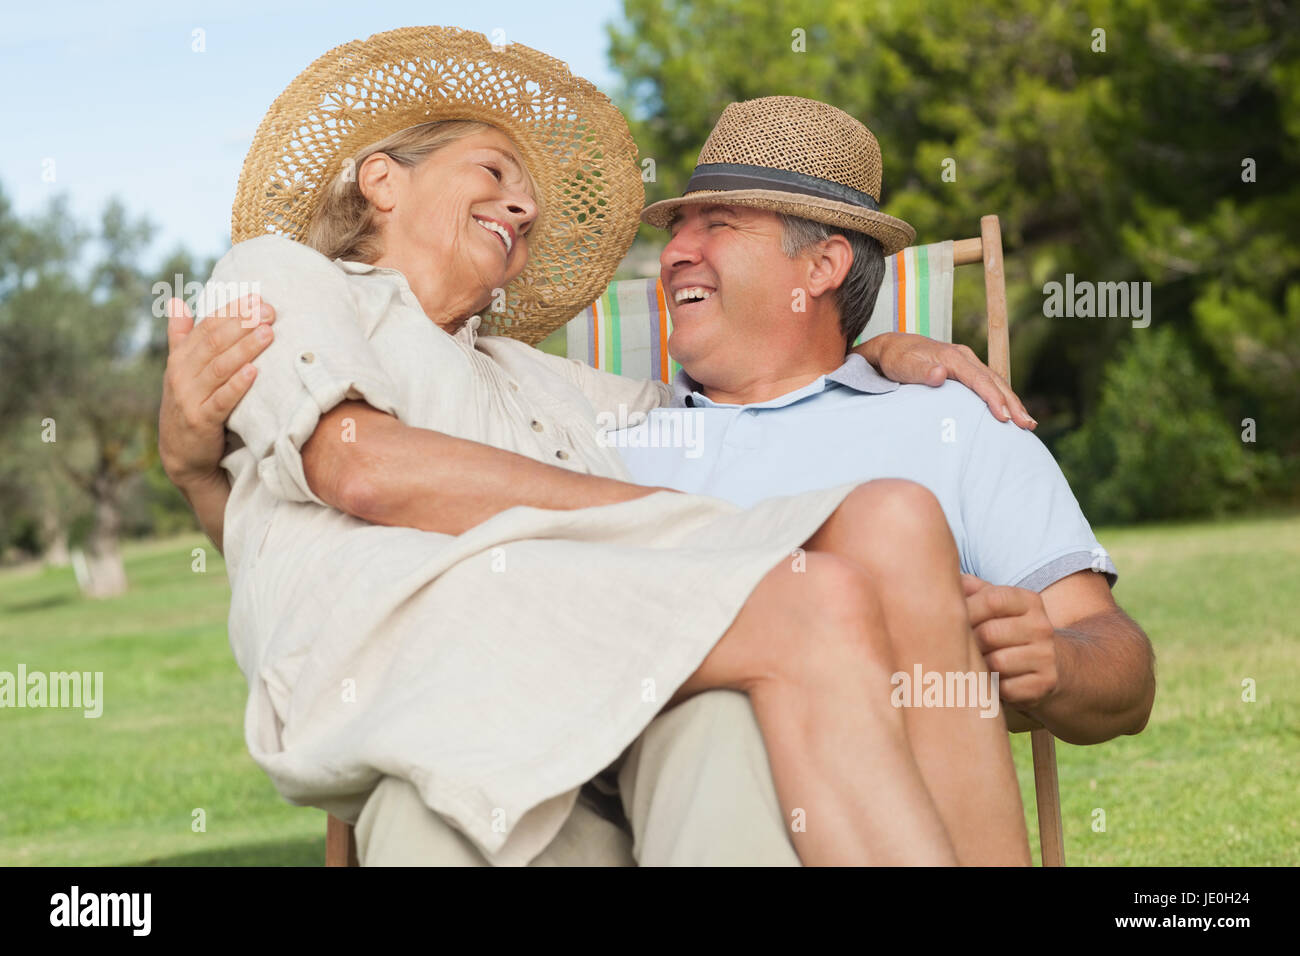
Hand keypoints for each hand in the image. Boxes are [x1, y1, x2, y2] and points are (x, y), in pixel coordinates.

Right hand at [160, 293, 275, 488]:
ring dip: (245, 348)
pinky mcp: (201, 421)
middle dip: (243, 324)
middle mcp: (181, 374)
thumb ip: (181, 336)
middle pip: (214, 342)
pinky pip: (221, 401)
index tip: (258, 299)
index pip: (207, 326)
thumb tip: (175, 300)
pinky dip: (237, 385)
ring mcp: (189, 398)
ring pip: (219, 368)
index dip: (232, 311)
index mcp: (180, 358)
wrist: (181, 454)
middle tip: (270, 312)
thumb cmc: (189, 405)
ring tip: (268, 333)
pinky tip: (254, 372)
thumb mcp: (181, 370)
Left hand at [853, 332, 1034, 428]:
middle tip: (1027, 425)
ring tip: (1027, 424)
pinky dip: (1002, 398)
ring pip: (996, 382)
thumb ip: (921, 371)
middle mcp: (964, 357)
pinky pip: (989, 384)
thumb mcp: (904, 365)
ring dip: (1012, 402)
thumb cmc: (897, 359)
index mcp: (953, 357)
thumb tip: (940, 374)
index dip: (993, 399)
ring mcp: (967, 362)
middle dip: (1013, 404)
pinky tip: (1010, 412)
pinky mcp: (966, 370)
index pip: (979, 380)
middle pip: (995, 381)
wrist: (892, 347)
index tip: (1003, 417)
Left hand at [962, 574, 1058, 710]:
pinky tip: (989, 681)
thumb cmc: (1009, 629)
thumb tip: (948, 578)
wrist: (1050, 664)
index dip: (967, 610)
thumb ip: (974, 590)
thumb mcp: (997, 605)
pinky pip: (1006, 687)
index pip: (992, 599)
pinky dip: (992, 687)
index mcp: (1029, 601)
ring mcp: (1046, 656)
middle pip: (990, 633)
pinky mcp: (1045, 683)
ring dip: (979, 666)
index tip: (949, 620)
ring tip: (972, 664)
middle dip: (968, 643)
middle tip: (954, 648)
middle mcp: (1042, 626)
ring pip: (997, 662)